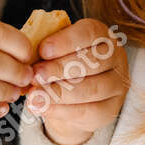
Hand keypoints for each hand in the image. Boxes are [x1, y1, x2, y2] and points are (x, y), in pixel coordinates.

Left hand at [26, 17, 129, 144]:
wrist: (76, 99)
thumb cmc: (63, 65)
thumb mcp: (56, 52)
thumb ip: (46, 52)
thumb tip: (27, 60)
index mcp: (102, 35)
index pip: (89, 33)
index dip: (65, 41)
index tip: (42, 50)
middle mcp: (115, 57)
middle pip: (91, 62)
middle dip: (59, 69)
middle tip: (35, 75)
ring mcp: (116, 85)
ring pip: (91, 89)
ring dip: (59, 93)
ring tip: (34, 95)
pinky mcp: (111, 110)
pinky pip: (88, 111)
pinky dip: (62, 111)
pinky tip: (43, 108)